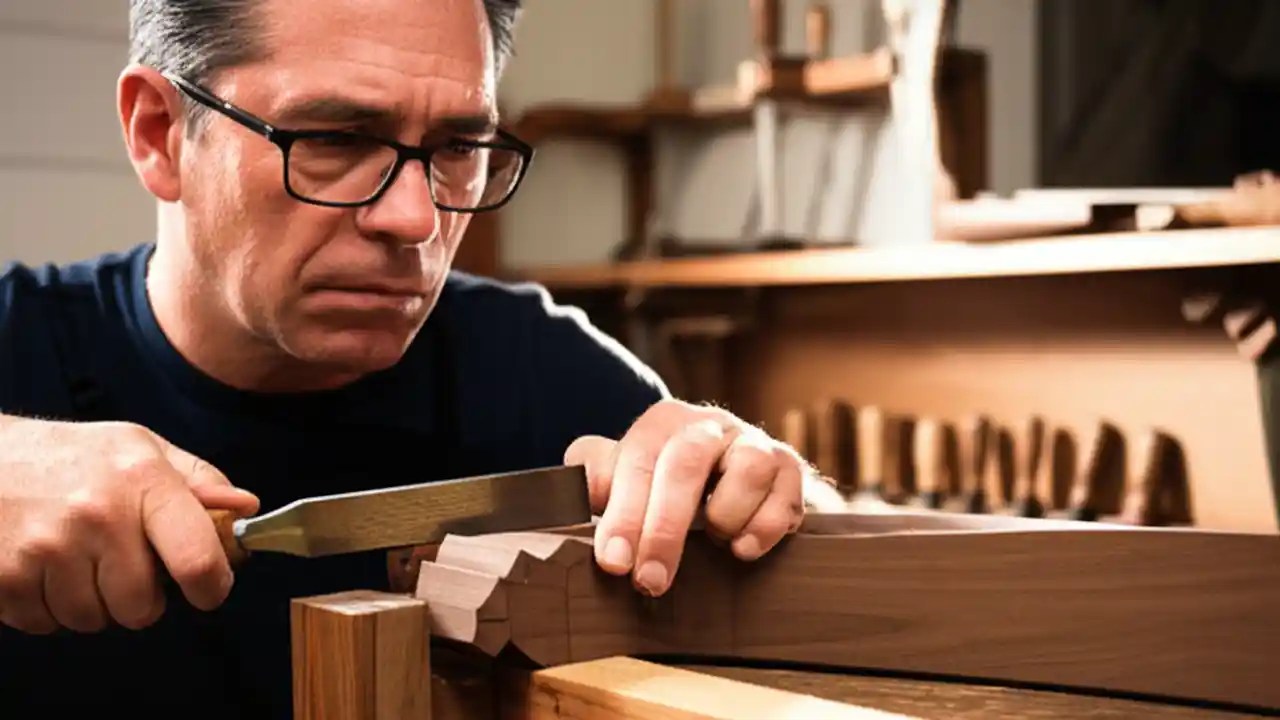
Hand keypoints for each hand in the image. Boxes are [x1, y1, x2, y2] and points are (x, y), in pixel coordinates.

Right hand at [0, 416, 257, 634]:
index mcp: (142, 481)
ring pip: (94, 620)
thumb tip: (245, 509)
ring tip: (80, 560)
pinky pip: (47, 624)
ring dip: (93, 603)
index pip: (196, 559)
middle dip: (140, 597)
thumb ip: (199, 481)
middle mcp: (97, 515)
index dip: (212, 587)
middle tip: (124, 565)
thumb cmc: (71, 455)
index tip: (209, 588)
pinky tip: (47, 568)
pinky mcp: (6, 577)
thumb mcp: (141, 448)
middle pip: (142, 607)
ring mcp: (48, 548)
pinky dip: (50, 607)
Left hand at [565, 399, 823, 596]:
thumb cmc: (669, 482)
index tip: (614, 563)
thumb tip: (576, 488)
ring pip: (747, 468)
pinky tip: (743, 548)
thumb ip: (596, 474)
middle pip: (685, 465)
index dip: (624, 515)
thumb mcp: (628, 473)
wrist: (736, 479)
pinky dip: (764, 526)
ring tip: (715, 542)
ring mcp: (753, 442)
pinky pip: (785, 493)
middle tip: (650, 582)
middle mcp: (709, 425)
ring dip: (725, 516)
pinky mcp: (789, 468)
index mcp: (663, 422)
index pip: (638, 462)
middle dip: (665, 530)